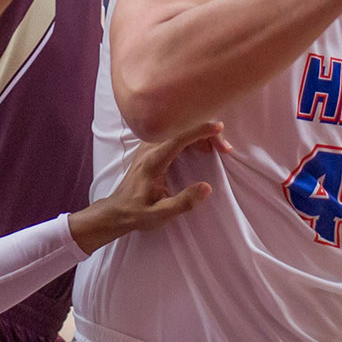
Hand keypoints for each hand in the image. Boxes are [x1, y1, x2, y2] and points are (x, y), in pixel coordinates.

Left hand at [68, 122, 223, 252]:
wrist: (116, 211)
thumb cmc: (138, 213)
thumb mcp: (161, 214)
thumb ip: (183, 202)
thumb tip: (207, 187)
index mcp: (153, 161)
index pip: (179, 138)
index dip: (200, 131)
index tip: (218, 127)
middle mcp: (149, 149)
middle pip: (182, 131)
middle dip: (206, 135)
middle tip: (225, 150)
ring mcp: (148, 147)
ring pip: (178, 132)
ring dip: (199, 136)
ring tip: (216, 150)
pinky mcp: (150, 150)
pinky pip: (174, 136)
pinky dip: (191, 138)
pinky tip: (200, 148)